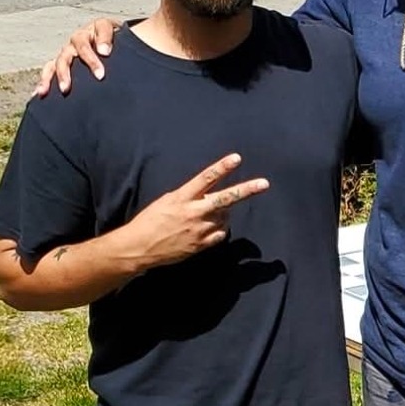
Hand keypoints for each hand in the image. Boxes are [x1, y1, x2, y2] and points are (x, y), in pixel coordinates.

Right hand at [34, 17, 120, 96]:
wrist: (108, 48)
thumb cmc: (118, 45)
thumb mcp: (124, 38)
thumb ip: (125, 41)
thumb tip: (106, 52)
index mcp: (97, 28)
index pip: (102, 29)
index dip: (104, 39)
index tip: (106, 53)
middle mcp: (80, 38)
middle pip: (79, 45)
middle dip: (89, 60)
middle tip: (99, 76)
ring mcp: (68, 51)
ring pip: (62, 59)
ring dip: (62, 74)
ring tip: (65, 89)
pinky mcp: (60, 62)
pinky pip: (50, 70)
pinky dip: (45, 81)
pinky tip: (40, 93)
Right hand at [119, 154, 268, 271]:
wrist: (140, 247)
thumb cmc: (151, 221)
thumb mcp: (167, 201)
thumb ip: (190, 196)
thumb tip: (210, 196)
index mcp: (182, 197)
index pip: (206, 178)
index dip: (222, 167)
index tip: (237, 158)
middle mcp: (193, 212)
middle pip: (225, 198)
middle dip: (246, 190)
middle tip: (264, 183)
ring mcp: (199, 229)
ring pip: (225, 217)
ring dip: (221, 214)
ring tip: (202, 217)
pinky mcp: (201, 244)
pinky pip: (221, 234)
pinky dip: (218, 229)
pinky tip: (206, 229)